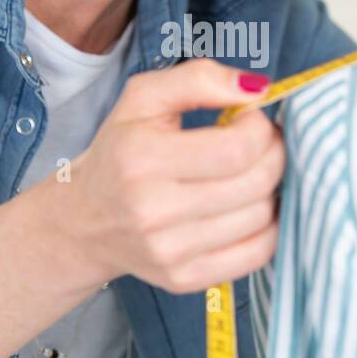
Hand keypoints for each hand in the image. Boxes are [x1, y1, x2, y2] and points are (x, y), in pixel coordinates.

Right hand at [49, 58, 284, 294]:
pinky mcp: (184, 280)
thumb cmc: (119, 152)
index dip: (261, 128)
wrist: (82, 222)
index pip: (238, 148)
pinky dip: (269, 226)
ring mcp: (169, 251)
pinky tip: (251, 206)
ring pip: (262, 216)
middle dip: (274, 154)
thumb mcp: (143, 99)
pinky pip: (258, 254)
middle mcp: (153, 209)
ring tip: (252, 173)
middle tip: (263, 143)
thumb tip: (257, 88)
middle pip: (256, 182)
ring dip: (271, 188)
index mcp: (141, 158)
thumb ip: (198, 78)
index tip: (251, 120)